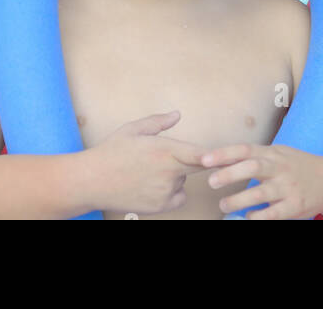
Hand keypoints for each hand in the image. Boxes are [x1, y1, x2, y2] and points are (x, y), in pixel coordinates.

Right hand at [85, 110, 206, 215]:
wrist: (91, 182)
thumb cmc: (111, 151)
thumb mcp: (132, 129)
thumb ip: (158, 122)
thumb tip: (177, 114)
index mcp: (164, 150)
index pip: (199, 153)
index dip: (217, 155)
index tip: (231, 156)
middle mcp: (169, 173)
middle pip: (196, 166)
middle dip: (193, 159)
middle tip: (172, 154)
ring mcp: (165, 192)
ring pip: (182, 180)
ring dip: (174, 175)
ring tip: (147, 170)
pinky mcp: (160, 207)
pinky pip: (177, 197)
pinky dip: (170, 192)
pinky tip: (150, 185)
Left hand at [201, 142, 322, 219]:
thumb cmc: (296, 166)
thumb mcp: (277, 154)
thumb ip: (252, 157)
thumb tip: (220, 159)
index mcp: (272, 153)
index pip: (244, 149)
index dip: (224, 153)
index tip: (204, 159)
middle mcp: (280, 168)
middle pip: (253, 167)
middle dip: (230, 174)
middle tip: (211, 181)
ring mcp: (288, 187)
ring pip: (261, 193)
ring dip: (239, 200)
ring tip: (224, 204)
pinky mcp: (296, 206)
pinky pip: (274, 213)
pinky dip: (259, 216)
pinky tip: (248, 217)